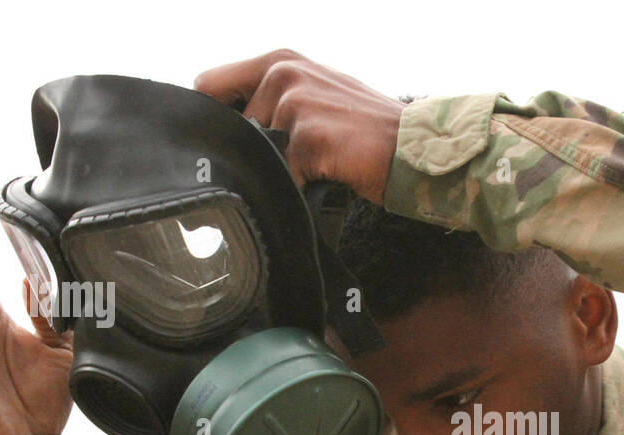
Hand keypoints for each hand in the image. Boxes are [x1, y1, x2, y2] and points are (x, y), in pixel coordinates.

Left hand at [194, 49, 403, 204]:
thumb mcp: (314, 94)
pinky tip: (331, 172)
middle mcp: (283, 73)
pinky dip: (304, 185)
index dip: (217, 120)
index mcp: (280, 61)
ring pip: (259, 155)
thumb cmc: (366, 129)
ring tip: (323, 160)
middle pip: (233, 131)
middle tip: (303, 154)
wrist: (413, 147)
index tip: (236, 141)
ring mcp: (295, 103)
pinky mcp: (309, 136)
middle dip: (259, 151)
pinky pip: (285, 177)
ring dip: (286, 168)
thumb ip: (271, 98)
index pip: (209, 86)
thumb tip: (225, 125)